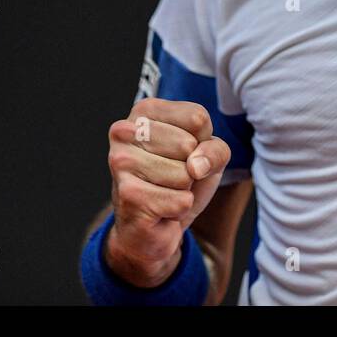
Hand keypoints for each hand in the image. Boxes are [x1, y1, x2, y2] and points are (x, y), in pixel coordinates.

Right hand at [103, 98, 231, 285]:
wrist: (153, 226)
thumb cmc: (180, 179)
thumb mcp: (209, 155)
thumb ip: (216, 150)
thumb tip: (195, 166)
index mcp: (145, 110)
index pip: (198, 117)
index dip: (202, 141)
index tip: (183, 152)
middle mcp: (125, 131)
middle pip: (189, 144)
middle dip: (191, 167)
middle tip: (171, 175)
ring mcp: (121, 162)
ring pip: (185, 174)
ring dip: (183, 189)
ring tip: (164, 190)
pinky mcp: (127, 194)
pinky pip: (180, 201)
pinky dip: (178, 209)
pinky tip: (159, 208)